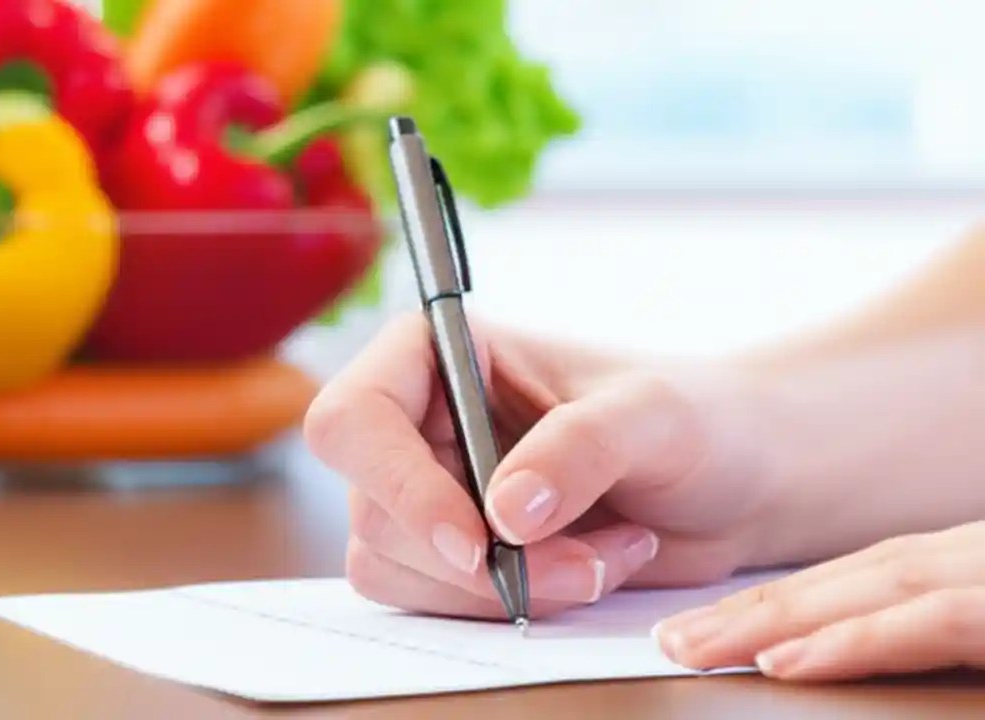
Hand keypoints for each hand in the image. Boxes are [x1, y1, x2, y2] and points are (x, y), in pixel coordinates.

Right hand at [303, 313, 773, 619]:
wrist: (734, 482)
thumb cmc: (698, 417)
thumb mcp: (654, 415)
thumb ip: (580, 447)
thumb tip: (503, 514)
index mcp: (440, 352)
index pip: (356, 417)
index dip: (397, 483)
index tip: (477, 537)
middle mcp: (418, 420)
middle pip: (373, 510)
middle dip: (478, 560)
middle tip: (580, 561)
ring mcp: (428, 490)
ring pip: (395, 568)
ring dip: (499, 589)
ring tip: (601, 557)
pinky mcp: (451, 551)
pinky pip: (433, 602)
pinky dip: (510, 607)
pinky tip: (584, 570)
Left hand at [653, 521, 984, 680]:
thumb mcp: (982, 649)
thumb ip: (924, 641)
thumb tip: (832, 658)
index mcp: (973, 570)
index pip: (863, 582)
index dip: (778, 604)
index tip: (702, 630)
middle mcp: (979, 563)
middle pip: (853, 579)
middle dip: (755, 610)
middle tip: (668, 639)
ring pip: (878, 589)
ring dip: (778, 618)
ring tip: (696, 648)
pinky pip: (936, 621)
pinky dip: (856, 640)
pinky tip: (785, 661)